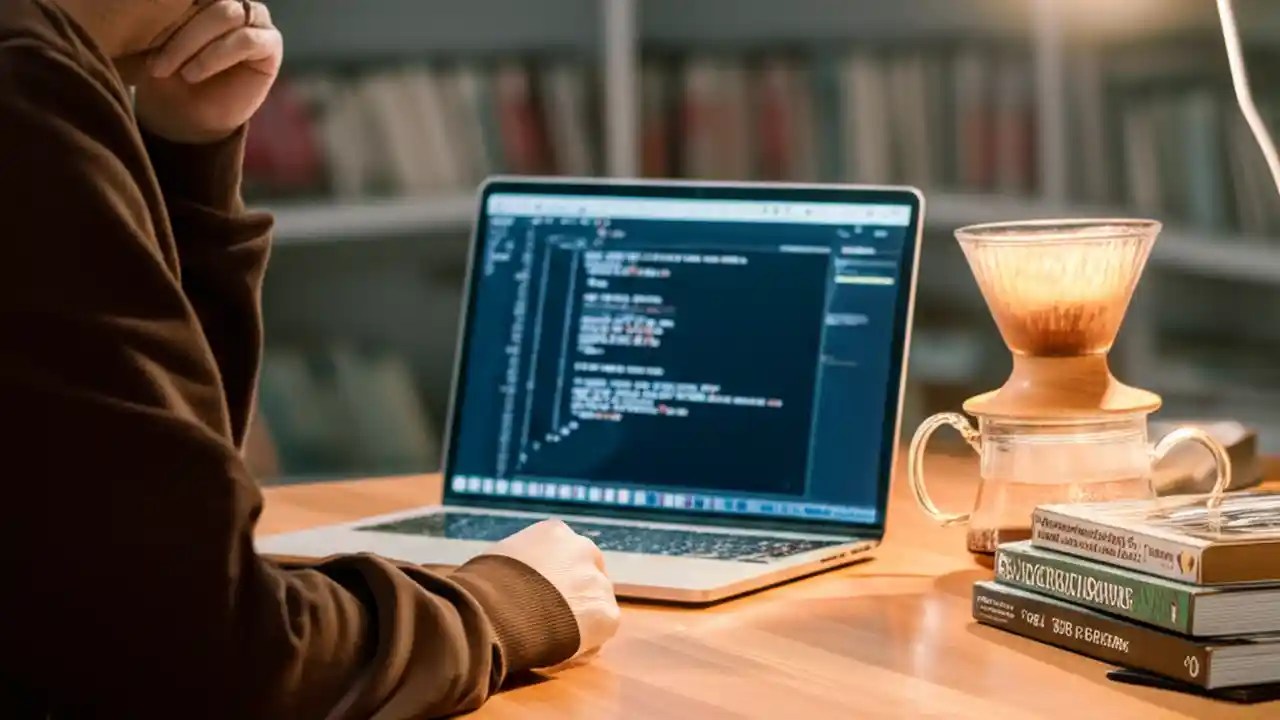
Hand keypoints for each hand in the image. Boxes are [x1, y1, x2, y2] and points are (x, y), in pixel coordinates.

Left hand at [132, 1, 282, 143]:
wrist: (184, 114)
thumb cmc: (166, 71)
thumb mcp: (159, 37)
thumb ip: (171, 12)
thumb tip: (164, 0)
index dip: (170, 10)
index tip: (141, 36)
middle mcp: (233, 0)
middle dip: (180, 30)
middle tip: (156, 63)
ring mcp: (255, 19)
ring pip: (227, 13)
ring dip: (195, 42)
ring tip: (178, 72)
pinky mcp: (270, 44)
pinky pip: (247, 39)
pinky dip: (217, 55)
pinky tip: (194, 73)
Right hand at [486, 519, 619, 667]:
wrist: (495, 611)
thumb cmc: (483, 585)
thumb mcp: (498, 559)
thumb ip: (517, 564)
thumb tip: (510, 578)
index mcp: (555, 533)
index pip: (563, 554)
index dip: (553, 577)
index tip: (540, 594)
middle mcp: (584, 550)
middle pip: (586, 574)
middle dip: (573, 594)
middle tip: (551, 617)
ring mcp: (598, 582)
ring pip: (595, 603)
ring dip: (579, 619)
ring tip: (551, 638)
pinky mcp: (607, 615)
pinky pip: (599, 633)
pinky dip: (583, 644)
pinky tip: (559, 651)